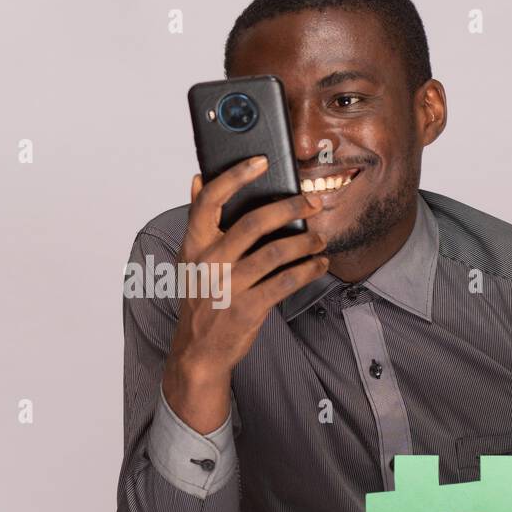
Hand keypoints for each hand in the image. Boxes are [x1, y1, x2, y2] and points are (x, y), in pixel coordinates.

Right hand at [162, 156, 328, 432]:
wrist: (198, 351)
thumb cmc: (199, 299)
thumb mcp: (191, 259)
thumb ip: (197, 220)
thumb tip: (196, 179)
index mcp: (193, 245)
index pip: (209, 200)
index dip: (234, 176)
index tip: (260, 161)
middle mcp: (209, 263)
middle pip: (253, 223)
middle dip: (289, 207)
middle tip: (312, 201)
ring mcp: (228, 287)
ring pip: (275, 253)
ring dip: (305, 243)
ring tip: (320, 240)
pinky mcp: (247, 309)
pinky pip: (285, 283)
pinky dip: (307, 271)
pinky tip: (318, 265)